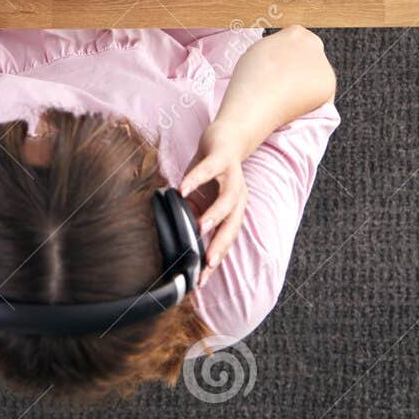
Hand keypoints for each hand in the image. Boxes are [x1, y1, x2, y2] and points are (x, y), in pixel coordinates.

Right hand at [180, 126, 248, 286]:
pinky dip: (195, 180)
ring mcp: (232, 177)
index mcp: (234, 210)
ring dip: (214, 215)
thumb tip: (180, 237)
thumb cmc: (213, 173)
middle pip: (232, 226)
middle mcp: (238, 197)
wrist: (225, 137)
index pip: (225, 240)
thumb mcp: (202, 199)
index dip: (214, 261)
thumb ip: (194, 217)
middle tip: (207, 264)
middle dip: (220, 246)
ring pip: (227, 200)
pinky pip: (208, 170)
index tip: (202, 280)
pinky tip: (182, 189)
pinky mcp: (222, 158)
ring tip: (199, 228)